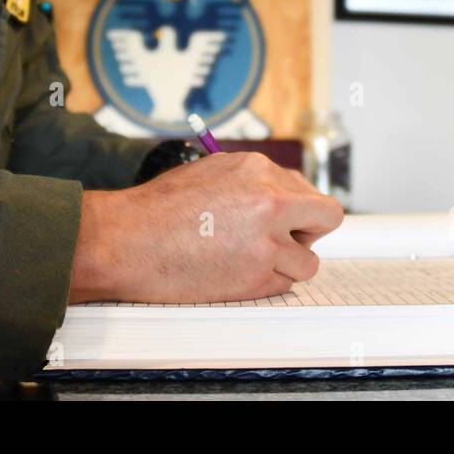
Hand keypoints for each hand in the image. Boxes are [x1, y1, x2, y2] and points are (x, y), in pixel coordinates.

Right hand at [69, 151, 342, 303]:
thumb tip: (282, 192)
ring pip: (308, 261)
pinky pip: (284, 285)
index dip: (298, 210)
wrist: (126, 240)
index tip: (287, 220)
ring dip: (286, 264)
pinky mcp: (257, 275)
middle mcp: (269, 200)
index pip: (309, 190)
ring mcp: (266, 240)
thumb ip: (253, 181)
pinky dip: (266, 284)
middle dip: (307, 232)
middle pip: (326, 218)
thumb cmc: (158, 209)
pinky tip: (235, 274)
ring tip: (248, 261)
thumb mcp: (211, 173)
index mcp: (258, 169)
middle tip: (280, 241)